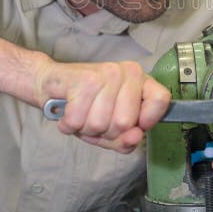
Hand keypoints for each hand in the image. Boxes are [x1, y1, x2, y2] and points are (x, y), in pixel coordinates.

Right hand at [35, 59, 170, 153]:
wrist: (51, 84)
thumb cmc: (86, 106)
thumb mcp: (111, 129)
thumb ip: (127, 139)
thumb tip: (135, 137)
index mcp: (141, 80)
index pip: (161, 100)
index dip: (147, 120)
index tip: (134, 126)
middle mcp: (127, 72)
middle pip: (125, 123)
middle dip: (105, 131)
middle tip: (96, 119)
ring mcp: (107, 74)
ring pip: (100, 123)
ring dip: (85, 128)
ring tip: (82, 114)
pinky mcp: (84, 80)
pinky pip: (79, 120)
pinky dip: (69, 125)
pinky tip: (69, 114)